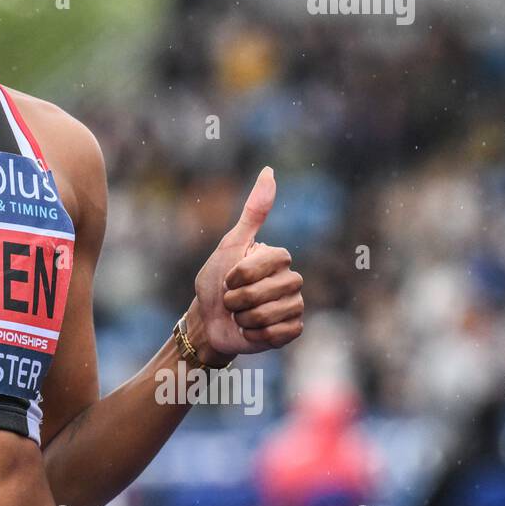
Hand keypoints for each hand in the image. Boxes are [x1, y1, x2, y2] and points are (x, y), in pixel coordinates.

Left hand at [187, 166, 303, 361]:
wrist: (209, 320)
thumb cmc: (216, 280)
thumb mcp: (231, 243)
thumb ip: (253, 211)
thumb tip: (270, 170)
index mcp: (279, 257)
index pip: (266, 264)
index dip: (239, 274)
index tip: (229, 276)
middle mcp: (292, 280)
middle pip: (267, 291)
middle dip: (237, 299)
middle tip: (232, 299)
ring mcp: (295, 305)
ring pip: (271, 314)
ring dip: (244, 318)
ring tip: (240, 315)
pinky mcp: (293, 329)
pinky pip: (279, 333)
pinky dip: (256, 335)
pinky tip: (251, 331)